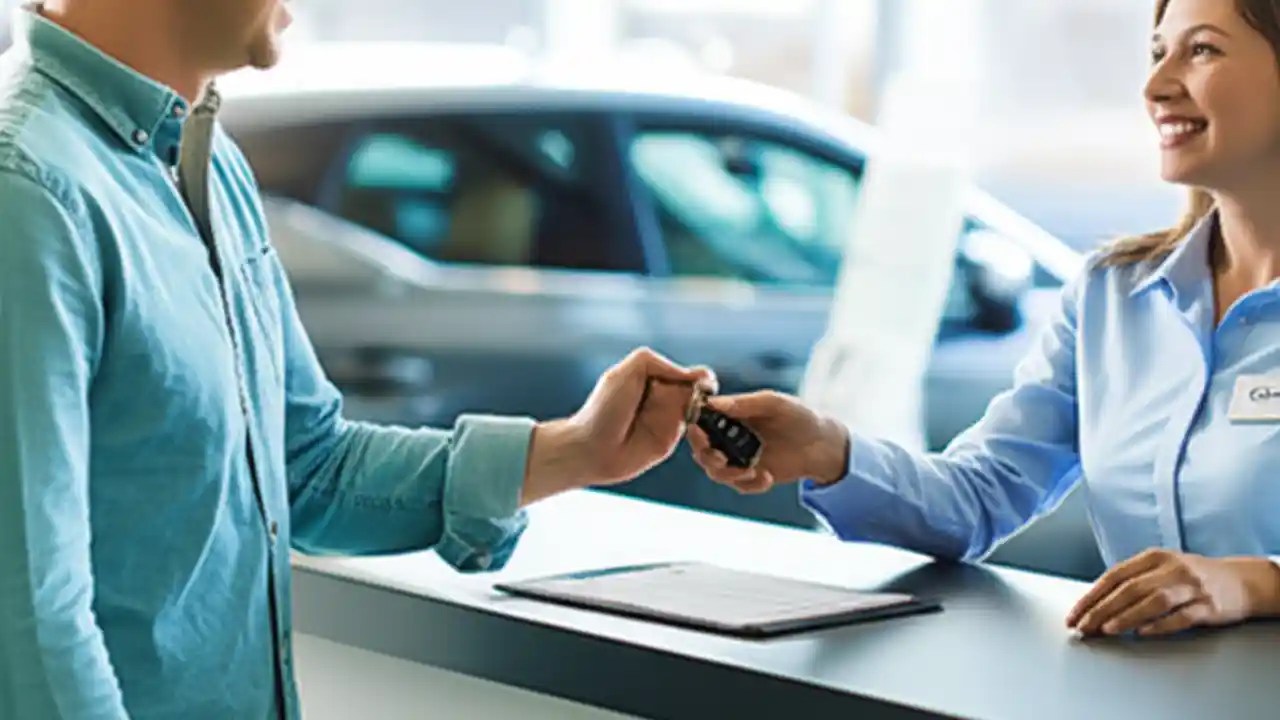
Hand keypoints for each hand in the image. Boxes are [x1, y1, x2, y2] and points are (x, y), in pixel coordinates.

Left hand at [521, 348, 714, 504]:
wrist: (592, 448)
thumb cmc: (603, 409)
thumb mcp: (627, 372)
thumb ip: (656, 363)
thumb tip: (691, 374)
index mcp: (653, 378)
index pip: (686, 372)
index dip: (699, 376)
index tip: (705, 381)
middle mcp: (662, 398)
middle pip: (697, 391)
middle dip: (702, 392)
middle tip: (703, 395)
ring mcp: (667, 420)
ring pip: (698, 411)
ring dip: (701, 410)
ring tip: (693, 410)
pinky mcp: (670, 441)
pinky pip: (692, 433)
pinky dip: (697, 429)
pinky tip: (690, 425)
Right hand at [687, 390, 847, 494]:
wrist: (823, 443)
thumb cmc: (798, 416)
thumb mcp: (774, 403)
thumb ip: (745, 403)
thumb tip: (715, 404)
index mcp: (731, 416)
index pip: (702, 423)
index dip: (695, 429)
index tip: (698, 432)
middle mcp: (730, 438)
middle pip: (702, 451)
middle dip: (707, 456)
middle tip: (721, 458)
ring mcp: (740, 458)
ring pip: (716, 472)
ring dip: (727, 474)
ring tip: (751, 471)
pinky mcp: (752, 476)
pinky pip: (740, 486)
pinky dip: (750, 484)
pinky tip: (767, 477)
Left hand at [1066, 549, 1279, 636]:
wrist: (1239, 580)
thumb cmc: (1190, 576)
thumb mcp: (1160, 568)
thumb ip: (1131, 581)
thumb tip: (1095, 604)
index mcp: (1153, 557)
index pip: (1114, 576)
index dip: (1092, 596)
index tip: (1074, 614)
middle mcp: (1171, 568)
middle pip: (1130, 589)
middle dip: (1102, 609)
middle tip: (1084, 627)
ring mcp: (1191, 586)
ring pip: (1153, 601)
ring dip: (1127, 616)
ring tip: (1106, 630)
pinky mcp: (1209, 606)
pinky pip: (1181, 616)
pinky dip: (1160, 625)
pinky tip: (1143, 633)